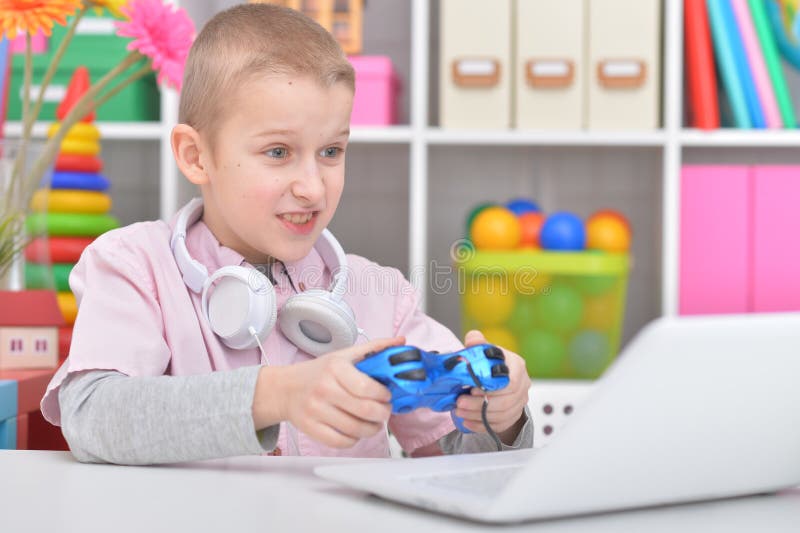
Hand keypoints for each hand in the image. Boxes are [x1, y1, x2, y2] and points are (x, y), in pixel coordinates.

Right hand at [253, 336, 404, 447]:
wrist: (285, 388)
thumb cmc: (318, 372)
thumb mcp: (343, 355)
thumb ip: (374, 349)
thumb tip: (401, 342)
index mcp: (335, 368)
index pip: (366, 387)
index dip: (383, 395)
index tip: (387, 396)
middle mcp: (324, 389)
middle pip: (365, 410)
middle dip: (383, 414)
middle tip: (384, 411)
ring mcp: (316, 410)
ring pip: (355, 429)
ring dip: (372, 428)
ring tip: (374, 422)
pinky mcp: (310, 428)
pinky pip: (340, 441)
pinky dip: (354, 439)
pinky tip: (356, 430)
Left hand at [454, 330, 530, 442]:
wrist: (498, 380)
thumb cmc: (490, 364)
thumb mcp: (484, 351)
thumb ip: (477, 343)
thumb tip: (473, 339)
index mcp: (517, 366)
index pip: (509, 382)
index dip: (490, 388)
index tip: (471, 389)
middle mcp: (523, 385)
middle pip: (505, 401)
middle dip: (479, 404)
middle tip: (459, 403)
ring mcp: (520, 402)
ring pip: (502, 415)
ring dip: (478, 415)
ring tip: (459, 411)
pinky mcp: (513, 416)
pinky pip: (499, 425)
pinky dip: (482, 425)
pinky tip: (467, 422)